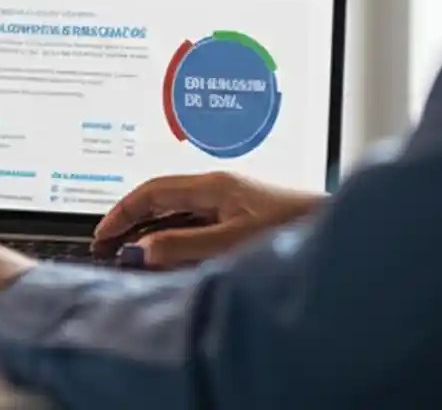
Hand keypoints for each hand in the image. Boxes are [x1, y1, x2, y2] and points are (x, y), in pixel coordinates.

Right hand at [94, 172, 322, 269]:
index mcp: (213, 184)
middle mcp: (220, 189)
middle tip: (107, 247)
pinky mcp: (244, 219)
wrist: (340, 230)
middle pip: (161, 200)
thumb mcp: (231, 242)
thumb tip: (139, 251)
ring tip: (132, 256)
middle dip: (131, 222)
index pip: (152, 192)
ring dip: (152, 233)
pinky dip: (175, 239)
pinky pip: (197, 225)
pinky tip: (171, 257)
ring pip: (178, 214)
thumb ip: (182, 246)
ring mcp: (232, 203)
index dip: (121, 212)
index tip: (101, 236)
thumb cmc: (295, 229)